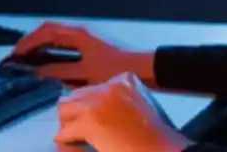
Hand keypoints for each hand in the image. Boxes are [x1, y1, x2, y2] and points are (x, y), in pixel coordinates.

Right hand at [9, 22, 152, 86]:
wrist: (143, 68)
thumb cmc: (118, 68)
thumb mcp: (85, 73)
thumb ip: (60, 72)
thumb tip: (38, 73)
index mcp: (78, 33)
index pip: (46, 31)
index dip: (28, 41)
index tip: (15, 54)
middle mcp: (80, 32)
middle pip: (49, 31)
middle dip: (31, 43)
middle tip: (17, 57)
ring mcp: (86, 39)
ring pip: (56, 38)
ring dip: (41, 47)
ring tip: (28, 61)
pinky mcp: (90, 48)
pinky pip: (65, 46)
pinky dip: (52, 52)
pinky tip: (48, 64)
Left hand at [55, 72, 190, 151]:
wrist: (161, 149)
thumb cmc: (156, 136)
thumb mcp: (144, 106)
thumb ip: (124, 101)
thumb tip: (105, 111)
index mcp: (124, 80)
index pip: (95, 87)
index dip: (92, 103)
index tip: (96, 116)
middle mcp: (107, 87)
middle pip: (77, 95)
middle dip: (76, 111)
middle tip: (79, 127)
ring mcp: (96, 103)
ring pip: (65, 108)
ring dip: (68, 122)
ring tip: (74, 135)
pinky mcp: (88, 123)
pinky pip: (64, 132)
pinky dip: (66, 140)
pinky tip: (72, 144)